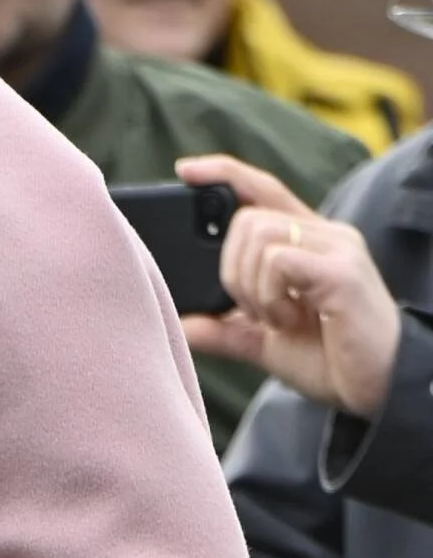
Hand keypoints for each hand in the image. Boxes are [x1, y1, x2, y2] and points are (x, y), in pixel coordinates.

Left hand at [177, 154, 401, 415]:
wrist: (376, 387)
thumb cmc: (330, 360)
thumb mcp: (264, 344)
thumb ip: (225, 330)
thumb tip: (180, 325)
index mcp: (307, 242)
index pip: (263, 189)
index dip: (224, 174)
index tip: (187, 171)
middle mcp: (325, 235)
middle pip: (247, 218)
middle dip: (231, 272)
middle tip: (254, 312)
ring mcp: (336, 248)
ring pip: (259, 236)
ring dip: (250, 287)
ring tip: (278, 319)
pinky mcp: (341, 271)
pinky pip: (279, 262)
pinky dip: (270, 297)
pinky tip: (290, 321)